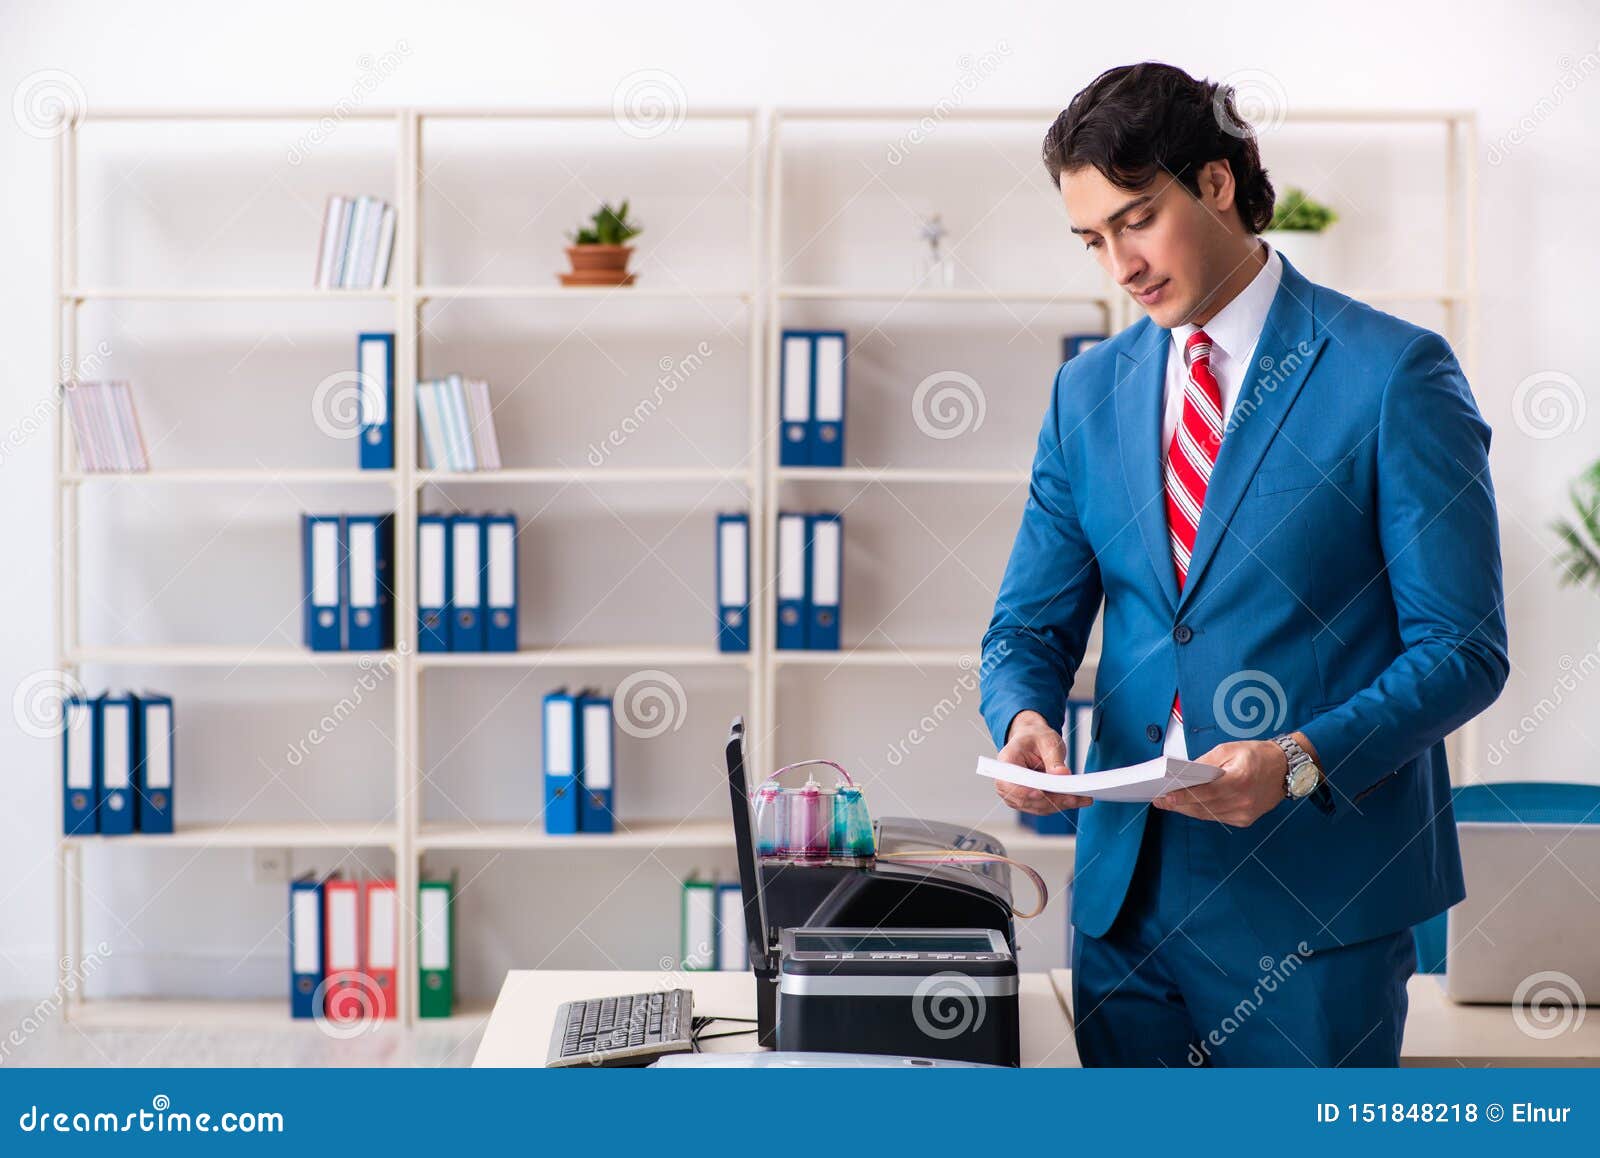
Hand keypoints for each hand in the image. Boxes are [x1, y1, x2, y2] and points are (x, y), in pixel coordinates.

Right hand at [992, 710, 1093, 814]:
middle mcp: (1007, 782)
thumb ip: (1054, 759)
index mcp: (1006, 762)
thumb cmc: (1035, 738)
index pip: (1007, 782)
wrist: (1033, 740)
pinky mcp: (1029, 800)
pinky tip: (1077, 800)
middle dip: (1050, 800)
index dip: (1022, 790)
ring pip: (1037, 807)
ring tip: (1080, 799)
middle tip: (1072, 796)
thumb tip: (1062, 774)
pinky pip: (1045, 807)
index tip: (1040, 792)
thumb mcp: (1047, 741)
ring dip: (1059, 805)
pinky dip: (1061, 805)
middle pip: (1025, 799)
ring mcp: (1017, 794)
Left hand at [1152, 739, 1287, 826]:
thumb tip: (1182, 773)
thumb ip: (1204, 762)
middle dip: (1179, 804)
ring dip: (1187, 810)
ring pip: (1208, 815)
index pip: (1204, 792)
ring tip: (1169, 804)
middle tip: (1159, 801)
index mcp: (1239, 780)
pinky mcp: (1245, 820)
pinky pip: (1217, 817)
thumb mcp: (1229, 749)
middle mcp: (1242, 801)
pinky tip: (1189, 806)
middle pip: (1203, 806)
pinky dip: (1202, 812)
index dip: (1182, 796)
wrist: (1286, 769)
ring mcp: (1245, 814)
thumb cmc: (1258, 755)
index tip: (1164, 797)